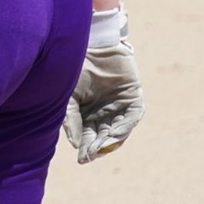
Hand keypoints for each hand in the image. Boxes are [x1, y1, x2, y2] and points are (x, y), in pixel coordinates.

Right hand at [64, 9, 144, 163]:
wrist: (93, 44)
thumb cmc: (76, 68)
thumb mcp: (69, 96)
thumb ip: (70, 119)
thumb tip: (74, 143)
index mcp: (89, 114)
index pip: (88, 136)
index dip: (85, 147)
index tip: (82, 159)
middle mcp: (105, 112)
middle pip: (104, 136)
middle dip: (98, 147)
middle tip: (92, 155)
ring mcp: (120, 105)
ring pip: (119, 130)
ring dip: (112, 140)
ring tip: (103, 147)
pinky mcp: (134, 97)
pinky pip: (132, 116)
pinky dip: (125, 126)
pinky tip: (116, 133)